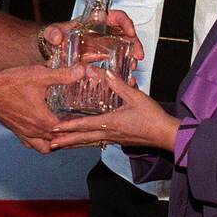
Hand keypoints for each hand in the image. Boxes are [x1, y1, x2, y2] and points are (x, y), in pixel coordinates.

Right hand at [0, 64, 83, 153]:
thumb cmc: (10, 84)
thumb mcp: (40, 75)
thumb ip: (63, 75)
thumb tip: (82, 71)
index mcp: (44, 121)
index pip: (70, 131)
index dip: (82, 127)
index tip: (92, 124)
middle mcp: (35, 132)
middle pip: (59, 142)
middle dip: (72, 136)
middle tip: (82, 129)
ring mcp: (25, 134)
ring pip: (45, 147)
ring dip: (55, 142)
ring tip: (64, 134)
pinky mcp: (16, 132)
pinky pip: (32, 144)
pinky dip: (40, 142)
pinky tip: (43, 133)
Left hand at [42, 11, 144, 66]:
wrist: (51, 49)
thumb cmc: (55, 36)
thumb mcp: (52, 32)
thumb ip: (52, 33)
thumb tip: (56, 36)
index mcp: (94, 22)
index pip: (115, 16)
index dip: (125, 22)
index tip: (130, 31)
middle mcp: (102, 32)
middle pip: (125, 33)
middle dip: (135, 43)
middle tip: (138, 55)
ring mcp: (103, 45)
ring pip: (124, 47)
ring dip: (131, 56)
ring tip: (133, 66)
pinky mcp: (101, 57)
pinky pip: (116, 60)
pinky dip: (122, 67)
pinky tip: (124, 75)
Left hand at [50, 66, 179, 150]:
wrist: (166, 135)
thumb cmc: (152, 117)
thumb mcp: (135, 96)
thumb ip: (118, 84)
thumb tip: (102, 71)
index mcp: (110, 123)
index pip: (84, 126)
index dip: (67, 127)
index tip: (53, 128)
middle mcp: (109, 134)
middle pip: (82, 139)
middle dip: (66, 141)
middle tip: (49, 144)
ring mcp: (114, 139)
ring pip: (89, 142)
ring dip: (74, 143)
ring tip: (60, 145)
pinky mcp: (119, 139)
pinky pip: (98, 141)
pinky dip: (87, 141)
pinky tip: (85, 140)